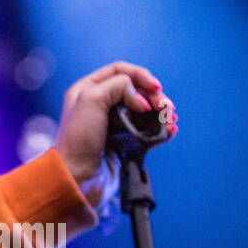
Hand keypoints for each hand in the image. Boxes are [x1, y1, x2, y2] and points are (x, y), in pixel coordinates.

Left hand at [53, 61, 178, 208]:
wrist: (77, 176)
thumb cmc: (77, 139)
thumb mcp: (91, 100)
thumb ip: (118, 87)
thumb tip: (141, 98)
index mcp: (87, 89)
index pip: (120, 71)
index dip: (141, 76)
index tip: (155, 88)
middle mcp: (99, 103)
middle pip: (135, 89)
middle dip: (154, 96)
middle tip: (166, 107)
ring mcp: (112, 123)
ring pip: (143, 110)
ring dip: (160, 112)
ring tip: (171, 119)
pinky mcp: (122, 142)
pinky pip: (146, 129)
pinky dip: (159, 128)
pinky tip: (168, 130)